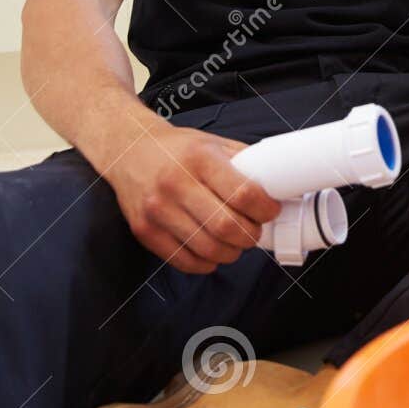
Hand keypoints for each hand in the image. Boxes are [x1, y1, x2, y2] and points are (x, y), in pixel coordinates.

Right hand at [100, 125, 282, 273]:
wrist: (128, 150)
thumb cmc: (179, 149)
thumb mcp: (214, 144)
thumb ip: (245, 163)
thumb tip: (280, 184)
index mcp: (200, 158)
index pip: (243, 193)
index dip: (265, 209)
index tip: (271, 211)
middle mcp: (176, 183)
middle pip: (227, 226)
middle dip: (250, 235)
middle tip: (255, 231)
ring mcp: (157, 210)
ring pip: (206, 248)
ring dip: (231, 252)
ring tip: (236, 243)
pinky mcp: (144, 231)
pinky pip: (182, 260)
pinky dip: (205, 264)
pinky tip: (213, 254)